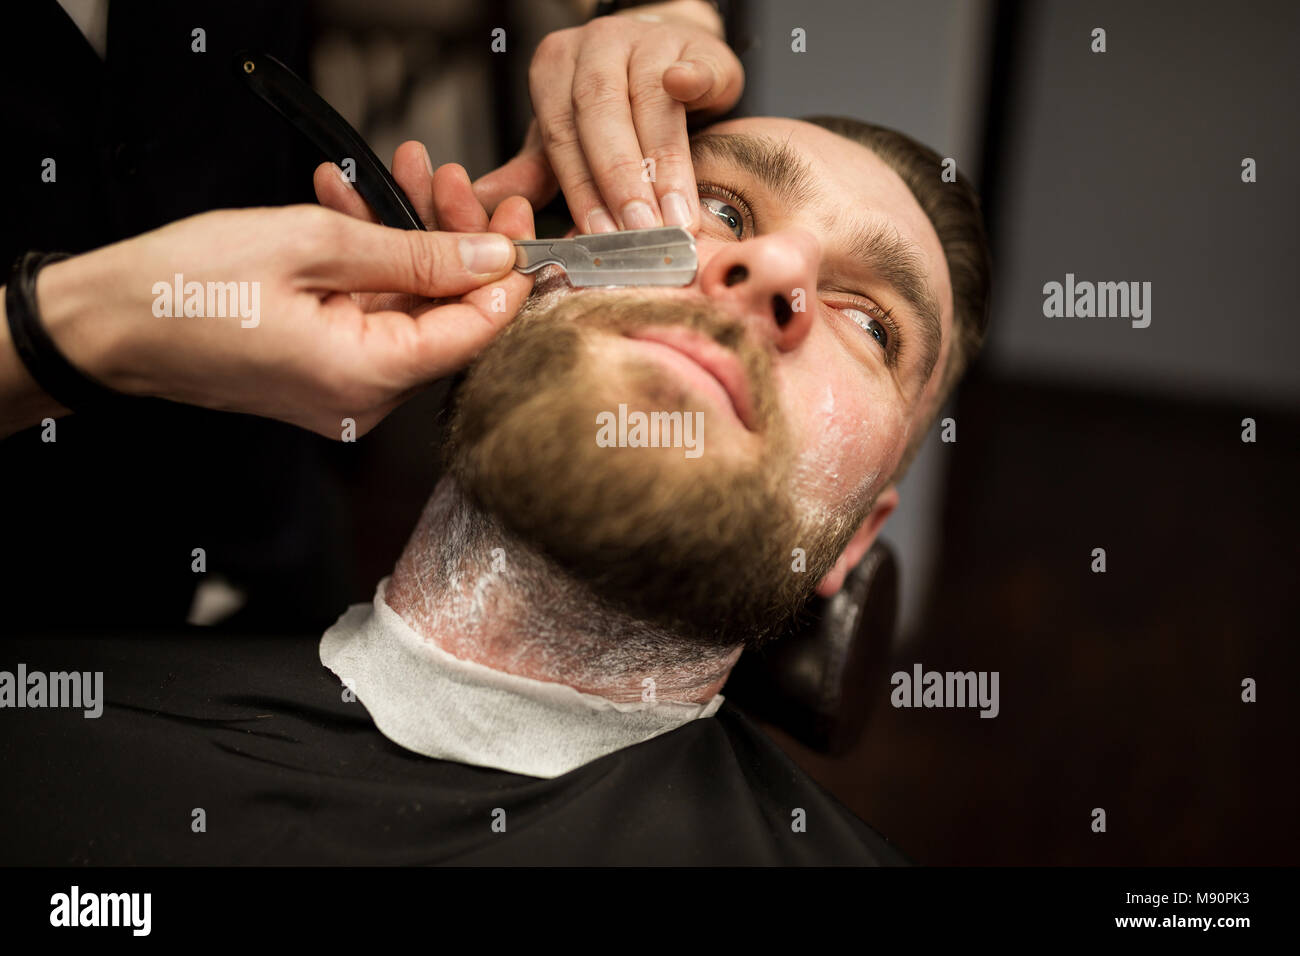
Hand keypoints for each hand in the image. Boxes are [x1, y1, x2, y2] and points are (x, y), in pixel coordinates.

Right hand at [5, 201, 532, 438]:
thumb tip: (492, 254)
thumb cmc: (189, 287)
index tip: (519, 220)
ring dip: (411, 239)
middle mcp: (366, 398)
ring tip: (406, 172)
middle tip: (460, 180)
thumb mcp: (312, 245)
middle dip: (458, 240)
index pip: (477, 333)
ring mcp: (344, 387)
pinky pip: (368, 314)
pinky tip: (356, 204)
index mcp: (370, 378)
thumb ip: (414, 254)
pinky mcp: (324, 370)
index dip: (508, 275)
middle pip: (448, 318)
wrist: (106, 322)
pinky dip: (370, 262)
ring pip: (408, 308)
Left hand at [472, 0, 742, 232]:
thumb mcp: (567, 140)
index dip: (582, 189)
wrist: (668, 64)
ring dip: (665, 164)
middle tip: (638, 231)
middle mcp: (595, 46)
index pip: (561, 134)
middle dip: (620, 179)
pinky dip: (691, 78)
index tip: (600, 235)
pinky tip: (689, 92)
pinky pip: (693, 63)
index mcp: (554, 69)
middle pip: (600, 113)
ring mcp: (646, 40)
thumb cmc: (614, 112)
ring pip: (650, 99)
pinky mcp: (694, 45)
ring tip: (675, 218)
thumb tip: (483, 208)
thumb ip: (533, 173)